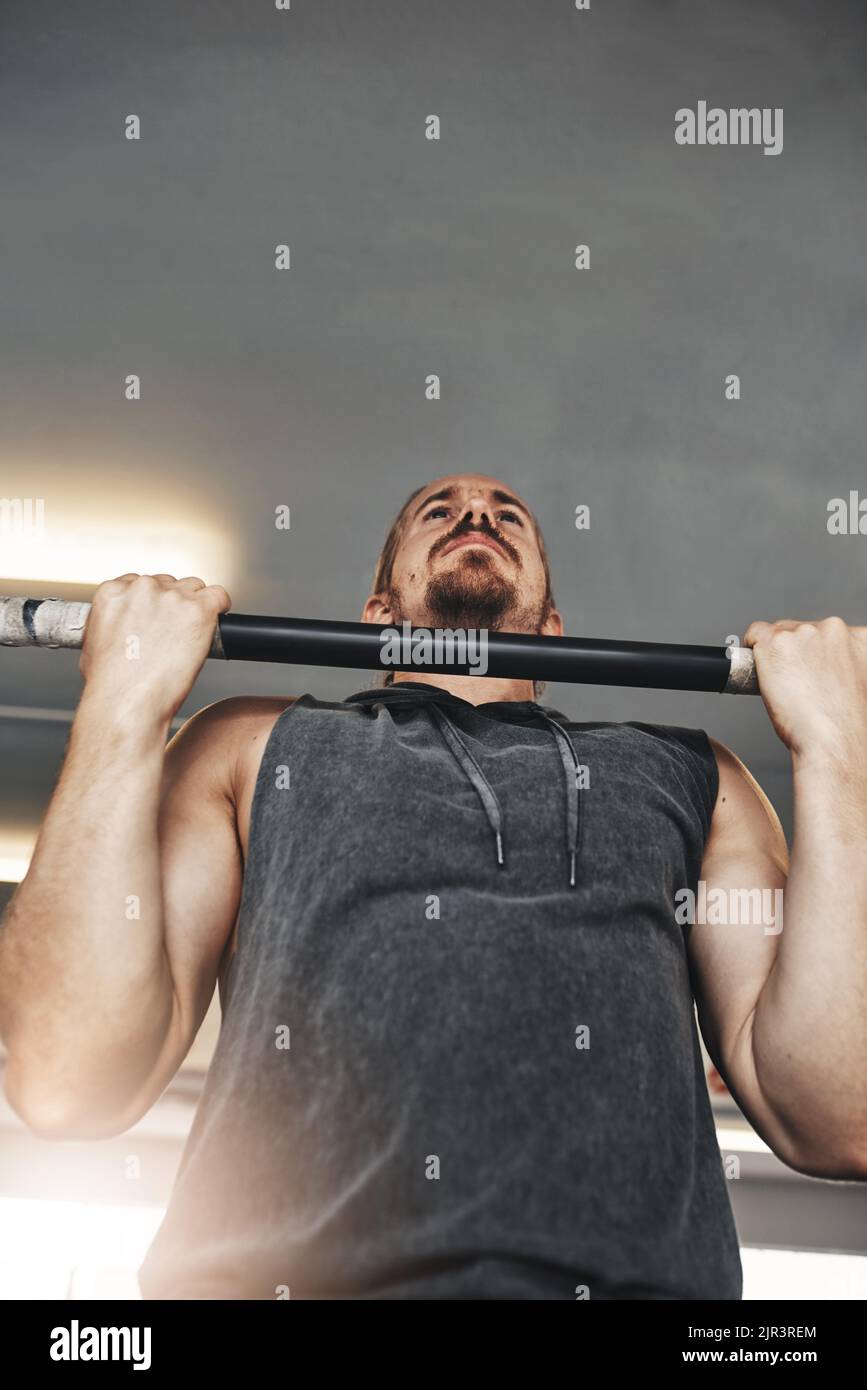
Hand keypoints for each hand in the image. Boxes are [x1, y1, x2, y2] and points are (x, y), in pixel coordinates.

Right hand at [79, 574, 230, 725]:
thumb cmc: (110, 685)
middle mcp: (142, 588)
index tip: (158, 618)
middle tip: (173, 634)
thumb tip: (125, 630)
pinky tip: (215, 622)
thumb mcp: (94, 644)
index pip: (141, 582)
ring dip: (195, 608)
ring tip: (190, 636)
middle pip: (169, 584)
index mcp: (113, 592)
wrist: (125, 703)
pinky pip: (218, 595)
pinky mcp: (198, 610)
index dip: (153, 602)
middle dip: (173, 606)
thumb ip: (111, 624)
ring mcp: (172, 597)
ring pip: (194, 589)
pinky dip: (220, 607)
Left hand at [743, 617, 866, 759]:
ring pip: (779, 633)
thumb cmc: (846, 725)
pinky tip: (761, 670)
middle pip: (802, 630)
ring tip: (784, 684)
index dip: (816, 654)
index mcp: (862, 639)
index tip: (812, 669)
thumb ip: (847, 666)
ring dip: (777, 654)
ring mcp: (804, 633)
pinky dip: (753, 648)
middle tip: (797, 683)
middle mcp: (835, 629)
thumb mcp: (859, 685)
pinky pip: (755, 633)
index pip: (828, 634)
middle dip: (796, 652)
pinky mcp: (776, 642)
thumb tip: (828, 668)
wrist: (834, 742)